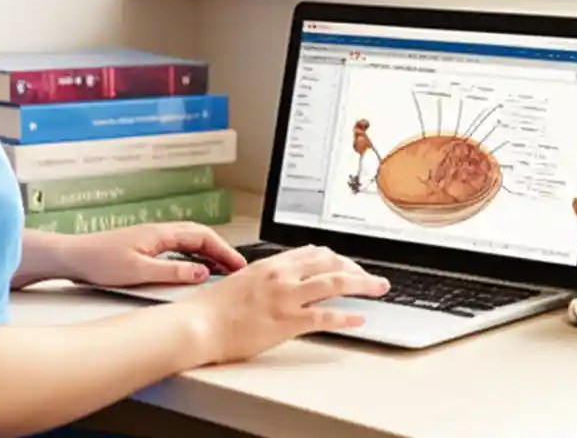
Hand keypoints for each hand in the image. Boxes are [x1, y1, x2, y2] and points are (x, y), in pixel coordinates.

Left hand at [63, 222, 247, 286]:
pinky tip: (195, 270)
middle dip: (222, 251)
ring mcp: (153, 238)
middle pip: (201, 236)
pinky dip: (194, 257)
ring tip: (222, 271)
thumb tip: (201, 274)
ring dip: (209, 254)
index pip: (204, 238)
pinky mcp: (146, 247)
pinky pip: (179, 248)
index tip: (239, 266)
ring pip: (191, 242)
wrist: (72, 257)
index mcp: (161, 234)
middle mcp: (160, 232)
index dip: (225, 251)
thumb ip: (171, 272)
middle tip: (238, 269)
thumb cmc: (98, 261)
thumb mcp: (138, 271)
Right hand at [183, 244, 390, 364]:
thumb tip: (282, 279)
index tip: (349, 265)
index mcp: (271, 264)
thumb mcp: (243, 280)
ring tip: (379, 288)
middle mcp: (282, 275)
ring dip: (363, 284)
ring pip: (335, 282)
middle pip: (330, 262)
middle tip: (371, 278)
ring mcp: (286, 297)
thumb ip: (267, 277)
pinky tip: (358, 318)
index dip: (337, 258)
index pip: (314, 252)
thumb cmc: (213, 308)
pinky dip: (346, 316)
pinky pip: (324, 315)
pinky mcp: (287, 321)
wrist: (198, 324)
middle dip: (356, 268)